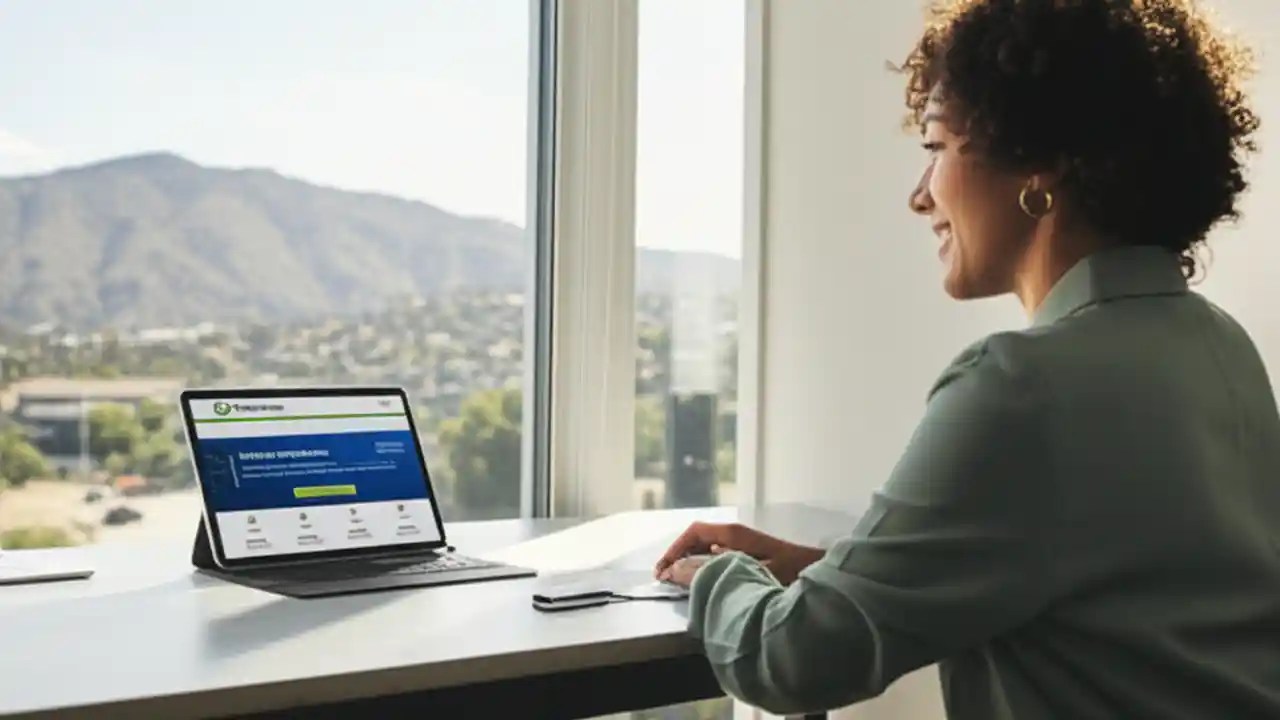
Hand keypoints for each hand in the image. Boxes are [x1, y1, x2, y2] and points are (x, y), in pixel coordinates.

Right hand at [654, 522, 823, 585]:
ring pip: (707, 549)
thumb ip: (710, 571)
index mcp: (733, 534)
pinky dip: (705, 569)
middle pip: (698, 539)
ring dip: (691, 564)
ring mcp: (743, 545)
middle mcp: (735, 535)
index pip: (694, 532)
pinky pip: (719, 558)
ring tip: (677, 583)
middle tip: (664, 580)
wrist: (819, 573)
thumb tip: (676, 569)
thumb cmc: (788, 572)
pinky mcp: (750, 556)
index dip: (674, 549)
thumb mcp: (745, 573)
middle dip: (678, 557)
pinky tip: (703, 583)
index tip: (662, 570)